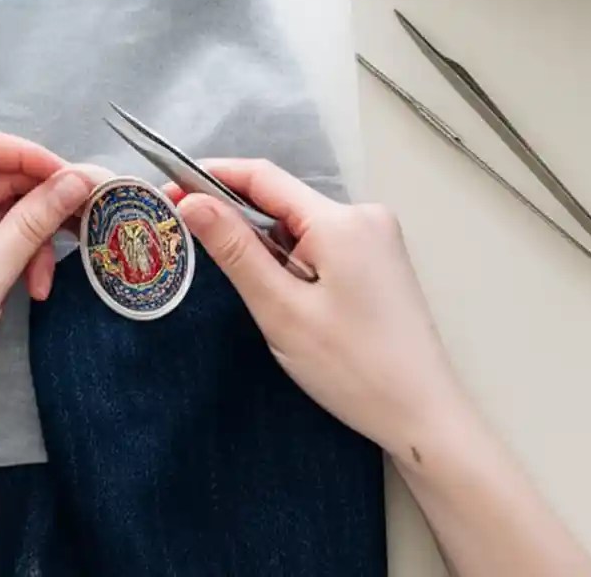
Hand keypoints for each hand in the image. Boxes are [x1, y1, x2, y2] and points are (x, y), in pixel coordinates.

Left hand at [0, 128, 95, 436]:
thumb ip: (30, 225)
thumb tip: (74, 181)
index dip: (29, 155)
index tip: (71, 182)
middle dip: (39, 203)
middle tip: (82, 226)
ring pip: (0, 215)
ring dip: (32, 240)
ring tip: (46, 280)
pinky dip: (18, 259)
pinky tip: (34, 289)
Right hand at [168, 159, 463, 453]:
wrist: (423, 414)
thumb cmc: (353, 369)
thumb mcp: (281, 310)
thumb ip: (235, 250)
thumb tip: (192, 202)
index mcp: (340, 222)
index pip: (262, 177)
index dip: (209, 178)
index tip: (167, 192)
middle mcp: (363, 217)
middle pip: (282, 201)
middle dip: (235, 218)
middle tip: (190, 246)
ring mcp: (377, 239)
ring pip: (301, 226)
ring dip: (267, 247)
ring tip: (253, 294)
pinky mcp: (380, 263)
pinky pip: (323, 245)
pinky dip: (293, 261)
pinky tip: (288, 298)